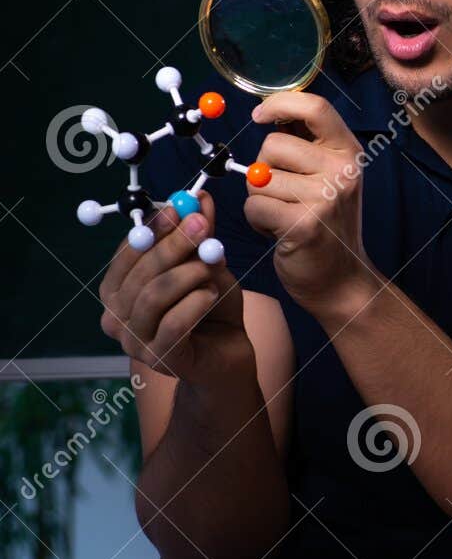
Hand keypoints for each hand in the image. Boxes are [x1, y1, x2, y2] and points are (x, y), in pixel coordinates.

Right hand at [98, 192, 248, 382]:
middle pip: (139, 274)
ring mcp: (134, 343)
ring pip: (153, 297)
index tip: (179, 206)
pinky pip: (173, 324)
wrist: (229, 354)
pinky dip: (195, 303)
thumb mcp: (205, 264)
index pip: (127, 254)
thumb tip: (199, 198)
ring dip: (187, 275)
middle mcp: (116, 317)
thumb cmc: (209, 308)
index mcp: (117, 290)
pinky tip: (211, 294)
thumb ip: (199, 236)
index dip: (152, 228)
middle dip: (172, 245)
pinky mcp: (159, 360)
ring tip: (211, 268)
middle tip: (201, 225)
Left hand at [245, 90, 378, 322]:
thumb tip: (268, 112)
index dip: (280, 104)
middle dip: (262, 167)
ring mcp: (324, 198)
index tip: (260, 116)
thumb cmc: (326, 224)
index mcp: (348, 152)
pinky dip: (256, 220)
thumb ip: (306, 144)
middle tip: (280, 192)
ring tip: (282, 214)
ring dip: (258, 198)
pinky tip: (277, 231)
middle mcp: (341, 171)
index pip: (314, 106)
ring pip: (258, 178)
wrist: (341, 280)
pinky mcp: (302, 225)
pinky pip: (254, 206)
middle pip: (273, 145)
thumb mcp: (329, 176)